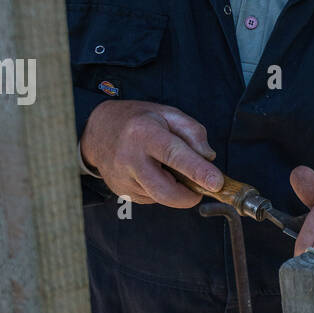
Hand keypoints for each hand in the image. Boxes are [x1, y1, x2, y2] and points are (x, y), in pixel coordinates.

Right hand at [80, 100, 223, 206]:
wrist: (97, 131)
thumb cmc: (137, 120)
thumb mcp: (167, 113)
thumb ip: (193, 132)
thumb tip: (208, 158)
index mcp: (144, 133)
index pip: (173, 154)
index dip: (197, 171)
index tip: (216, 182)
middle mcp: (130, 159)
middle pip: (166, 192)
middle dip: (190, 196)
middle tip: (201, 185)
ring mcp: (124, 180)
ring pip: (162, 198)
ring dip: (176, 190)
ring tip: (167, 167)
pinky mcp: (123, 193)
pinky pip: (153, 199)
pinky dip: (162, 190)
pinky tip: (154, 172)